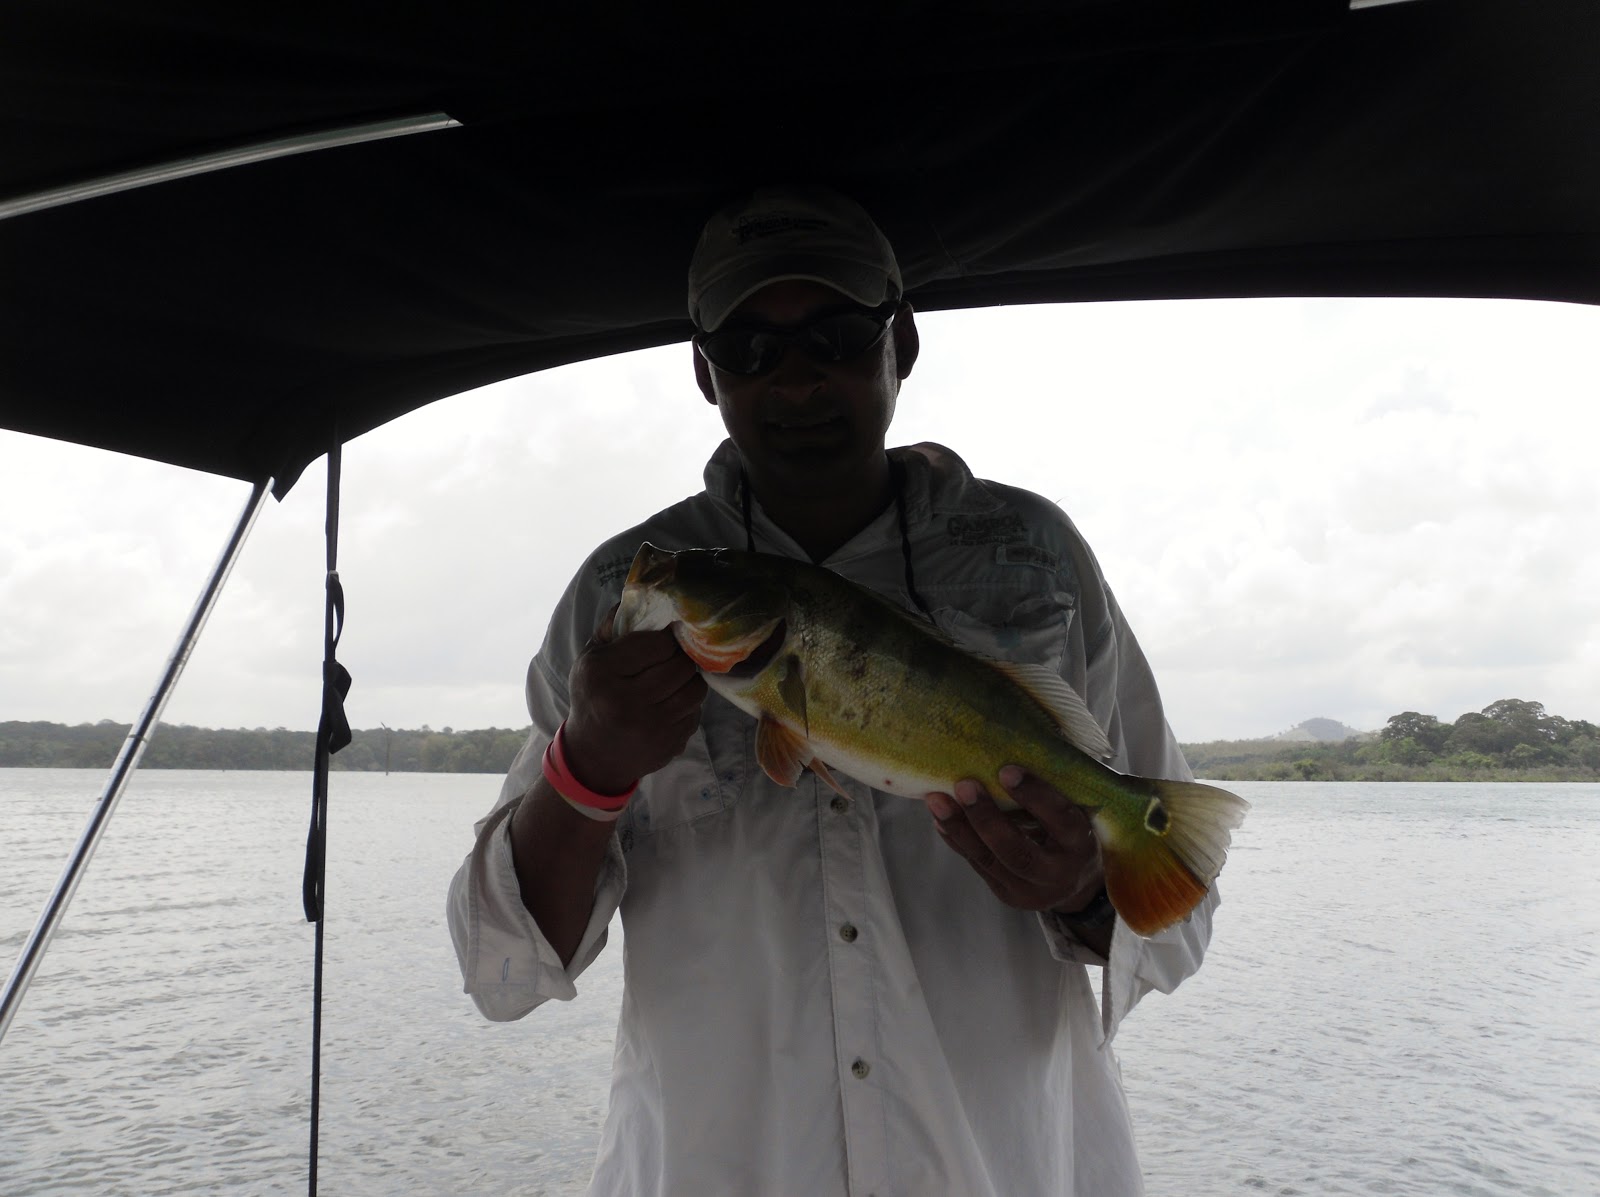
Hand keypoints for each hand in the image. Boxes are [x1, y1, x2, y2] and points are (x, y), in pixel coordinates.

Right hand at [562, 605, 707, 794]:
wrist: (593, 755)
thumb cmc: (593, 696)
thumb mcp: (590, 658)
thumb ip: (614, 625)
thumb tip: (644, 593)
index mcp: (602, 673)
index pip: (657, 643)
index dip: (668, 638)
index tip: (667, 638)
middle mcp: (625, 702)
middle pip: (680, 666)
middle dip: (682, 657)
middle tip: (674, 657)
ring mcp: (650, 729)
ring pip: (695, 689)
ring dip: (689, 680)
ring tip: (675, 679)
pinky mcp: (669, 746)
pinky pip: (696, 713)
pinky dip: (688, 705)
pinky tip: (670, 704)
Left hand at [923, 765, 1104, 913]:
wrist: (1076, 878)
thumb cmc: (1076, 822)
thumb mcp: (1080, 806)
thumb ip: (1060, 782)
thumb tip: (1026, 734)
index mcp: (1082, 844)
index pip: (1061, 820)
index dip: (1035, 796)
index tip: (1007, 769)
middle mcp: (1058, 873)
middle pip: (1018, 853)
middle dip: (987, 819)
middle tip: (964, 784)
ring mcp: (1029, 889)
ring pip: (990, 861)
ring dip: (960, 827)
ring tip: (936, 799)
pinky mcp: (1007, 893)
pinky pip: (977, 864)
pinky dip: (956, 838)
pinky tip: (939, 816)